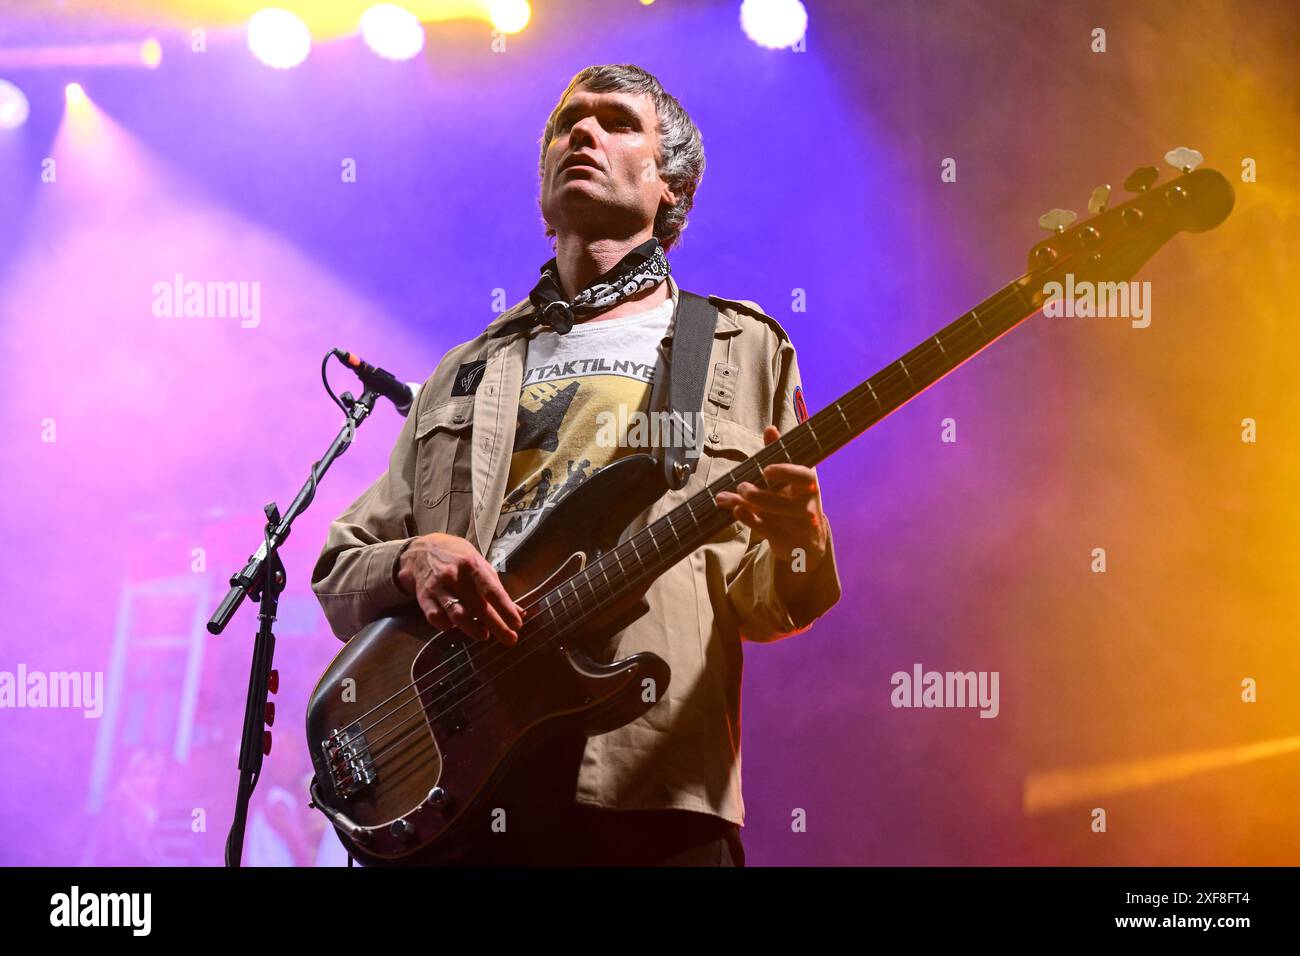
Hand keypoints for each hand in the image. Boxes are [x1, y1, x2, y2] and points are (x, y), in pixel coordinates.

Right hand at [397, 533, 524, 644]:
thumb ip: (497, 590)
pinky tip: (454, 628)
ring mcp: (438, 587)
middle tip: (511, 639)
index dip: (506, 609)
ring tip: (484, 636)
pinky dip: (446, 626)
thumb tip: (520, 613)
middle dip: (496, 625)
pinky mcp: (424, 598)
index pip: (492, 591)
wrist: (423, 551)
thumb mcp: (481, 567)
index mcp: (473, 566)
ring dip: (472, 628)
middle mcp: (455, 576)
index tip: (517, 624)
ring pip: (456, 614)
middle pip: (478, 606)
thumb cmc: (460, 561)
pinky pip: (435, 618)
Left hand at [715, 425, 827, 565]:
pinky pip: (767, 530)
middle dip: (762, 494)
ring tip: (729, 497)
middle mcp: (807, 505)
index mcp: (809, 485)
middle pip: (787, 500)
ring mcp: (798, 525)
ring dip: (749, 505)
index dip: (786, 472)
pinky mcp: (787, 540)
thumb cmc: (794, 500)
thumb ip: (778, 453)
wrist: (808, 542)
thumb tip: (770, 429)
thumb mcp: (790, 478)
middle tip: (742, 486)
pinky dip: (750, 519)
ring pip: (773, 515)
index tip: (767, 469)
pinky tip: (736, 510)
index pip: (804, 476)